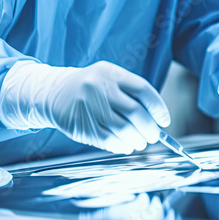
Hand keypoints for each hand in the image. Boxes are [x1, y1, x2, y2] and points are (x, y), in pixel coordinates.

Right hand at [0, 60, 170, 153]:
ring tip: (140, 142)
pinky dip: (122, 146)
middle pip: (135, 112)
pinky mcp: (82, 125)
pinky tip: (126, 146)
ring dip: (137, 139)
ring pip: (123, 129)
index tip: (164, 121)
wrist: (54, 93)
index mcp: (110, 73)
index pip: (142, 89)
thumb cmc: (91, 88)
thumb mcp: (108, 79)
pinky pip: (108, 140)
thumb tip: (157, 119)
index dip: (158, 107)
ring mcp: (89, 107)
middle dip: (149, 128)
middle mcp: (99, 88)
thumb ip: (131, 93)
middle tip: (153, 136)